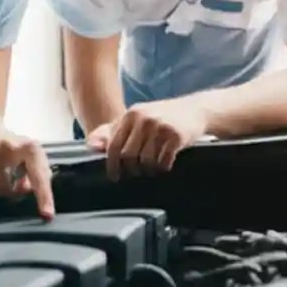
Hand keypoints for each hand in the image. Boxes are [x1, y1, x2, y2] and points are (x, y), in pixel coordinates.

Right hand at [0, 128, 54, 219]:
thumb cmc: (15, 146)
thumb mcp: (33, 154)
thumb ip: (39, 173)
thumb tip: (32, 190)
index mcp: (29, 147)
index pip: (39, 176)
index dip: (44, 196)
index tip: (48, 215)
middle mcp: (8, 149)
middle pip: (14, 189)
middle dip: (17, 190)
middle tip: (18, 180)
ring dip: (4, 188)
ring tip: (5, 173)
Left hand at [88, 99, 208, 180]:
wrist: (195, 110)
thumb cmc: (161, 117)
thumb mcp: (136, 119)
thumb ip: (112, 131)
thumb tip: (91, 146)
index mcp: (131, 115)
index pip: (113, 146)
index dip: (112, 165)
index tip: (115, 177)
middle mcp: (144, 119)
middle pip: (128, 157)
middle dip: (133, 169)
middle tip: (139, 171)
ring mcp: (160, 127)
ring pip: (146, 161)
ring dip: (149, 169)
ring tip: (154, 166)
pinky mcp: (176, 136)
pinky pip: (163, 162)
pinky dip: (163, 167)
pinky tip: (166, 163)